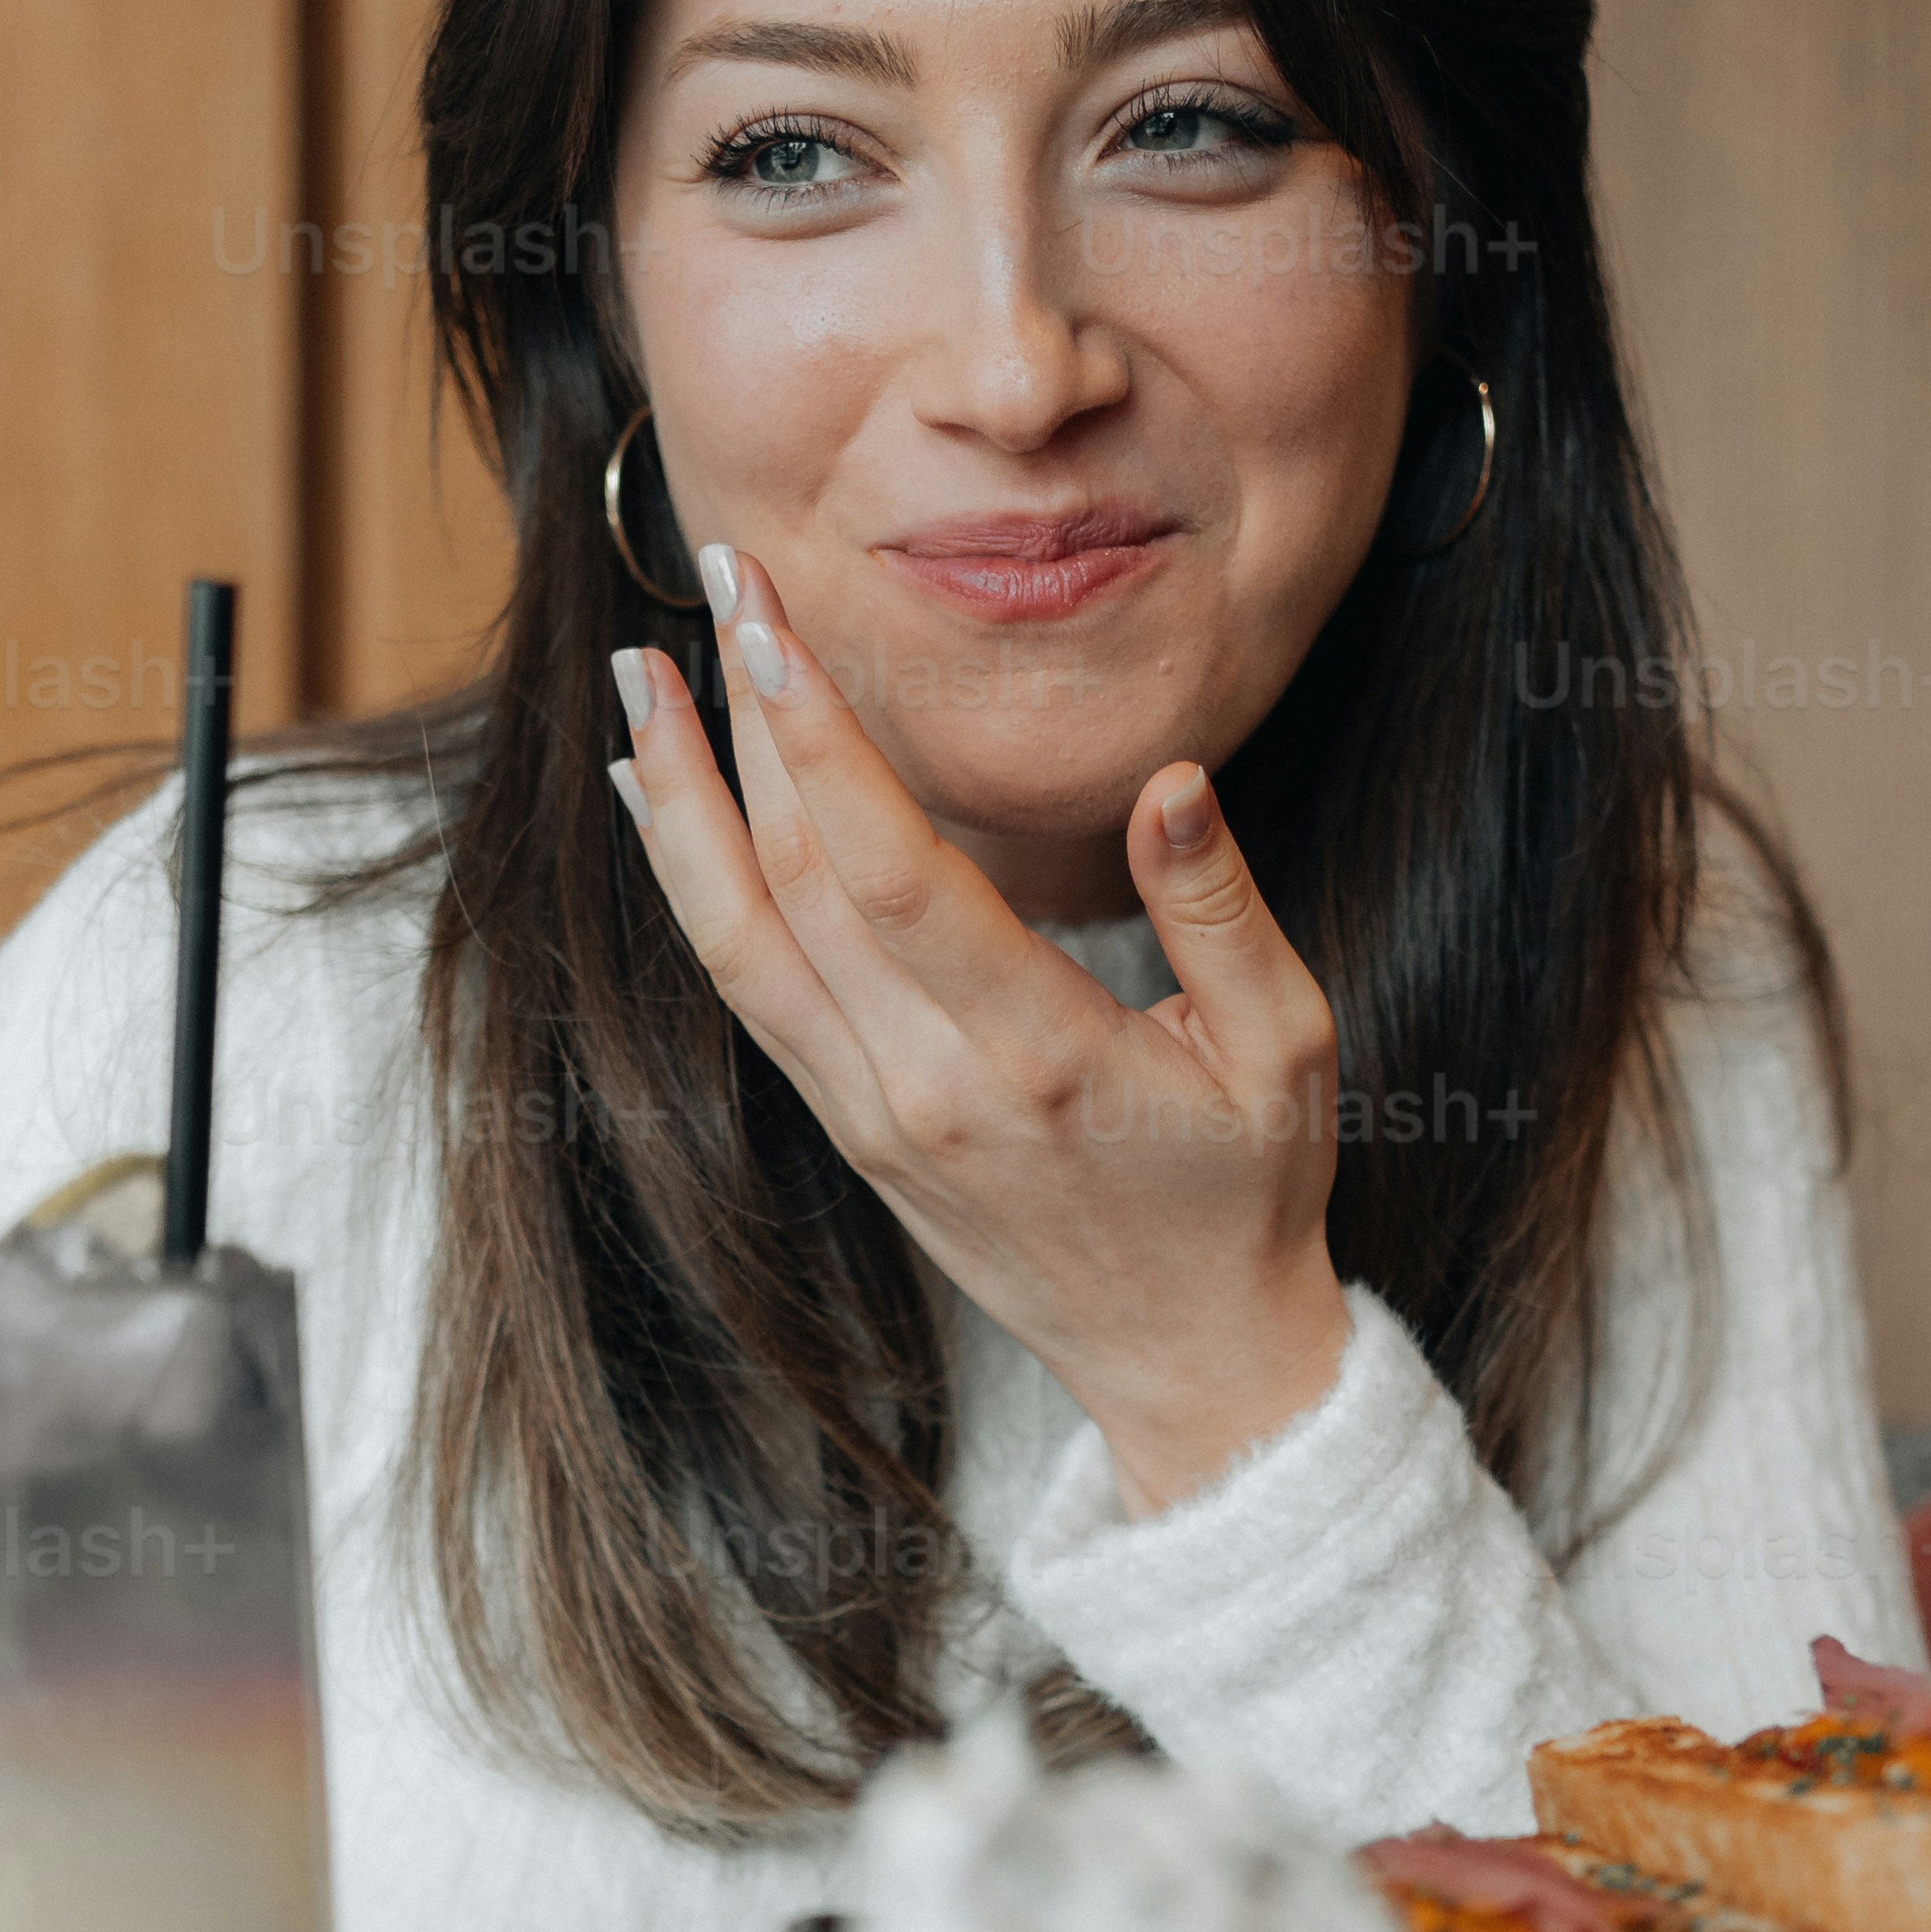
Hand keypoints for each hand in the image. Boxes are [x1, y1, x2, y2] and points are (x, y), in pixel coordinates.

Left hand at [607, 548, 1351, 1513]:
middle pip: (795, 881)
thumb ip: (1225, 908)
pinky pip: (745, 989)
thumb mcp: (1287, 1048)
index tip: (771, 622)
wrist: (1187, 1358)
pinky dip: (693, 885)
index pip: (892, 872)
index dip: (819, 741)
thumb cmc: (1248, 1192)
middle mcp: (926, 1086)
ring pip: (740, 937)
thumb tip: (1173, 782)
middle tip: (721, 572)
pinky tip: (663, 802)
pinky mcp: (848, 1128)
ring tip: (642, 677)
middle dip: (744, 720)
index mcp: (1039, 1053)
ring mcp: (871, 1113)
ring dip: (680, 800)